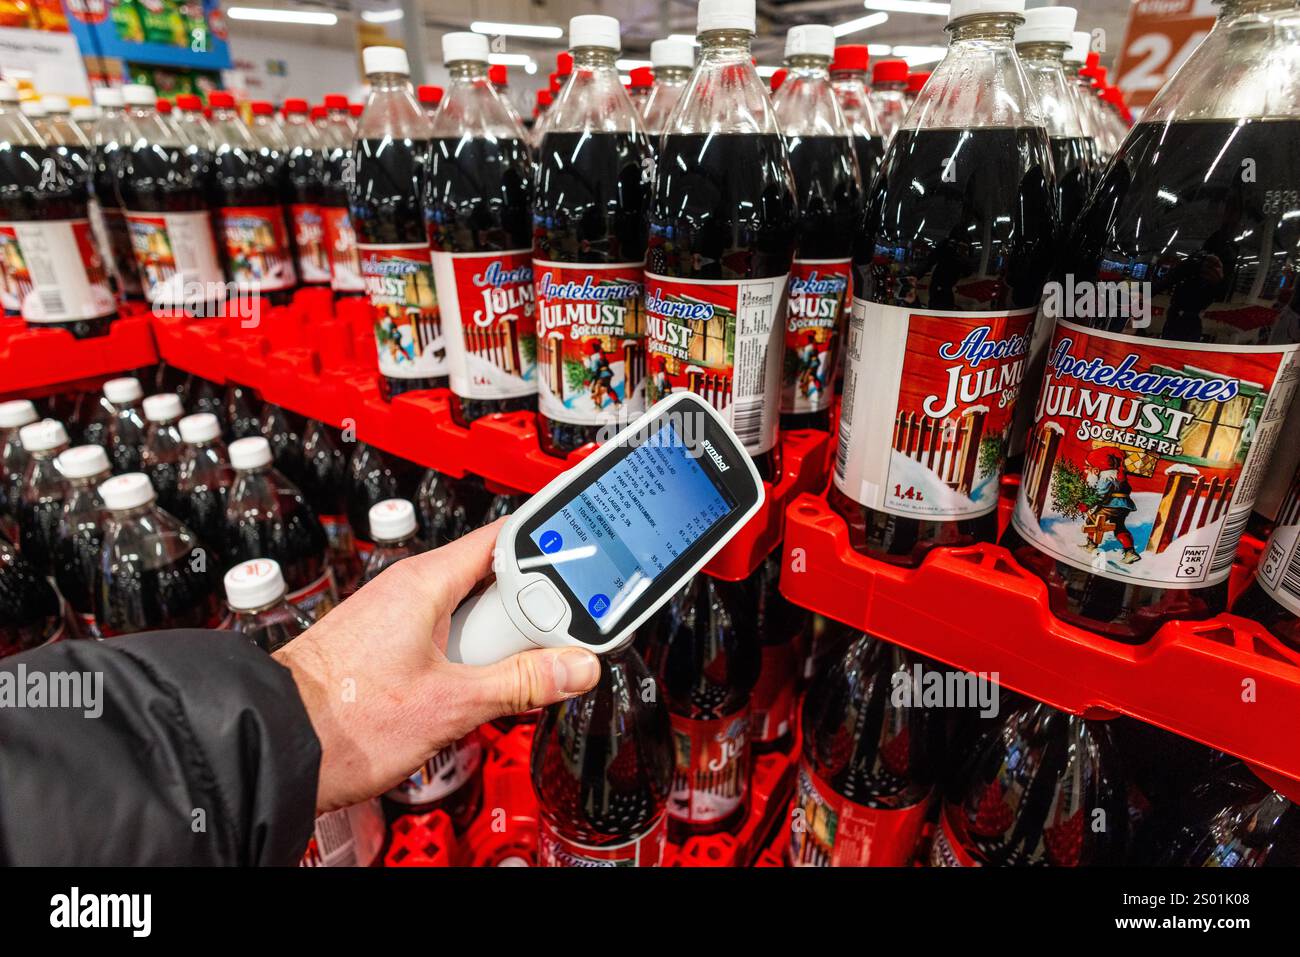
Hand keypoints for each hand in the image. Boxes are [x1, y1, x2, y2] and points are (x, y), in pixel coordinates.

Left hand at [274, 519, 600, 813]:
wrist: (278, 746)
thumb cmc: (341, 719)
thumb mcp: (451, 705)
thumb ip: (520, 683)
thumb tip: (574, 666)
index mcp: (426, 581)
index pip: (506, 536)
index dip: (551, 547)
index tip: (585, 566)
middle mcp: (411, 589)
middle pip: (496, 581)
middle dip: (528, 613)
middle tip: (552, 644)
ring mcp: (399, 618)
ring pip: (473, 615)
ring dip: (499, 643)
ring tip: (511, 675)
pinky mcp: (391, 648)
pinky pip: (448, 639)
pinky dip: (471, 660)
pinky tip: (477, 691)